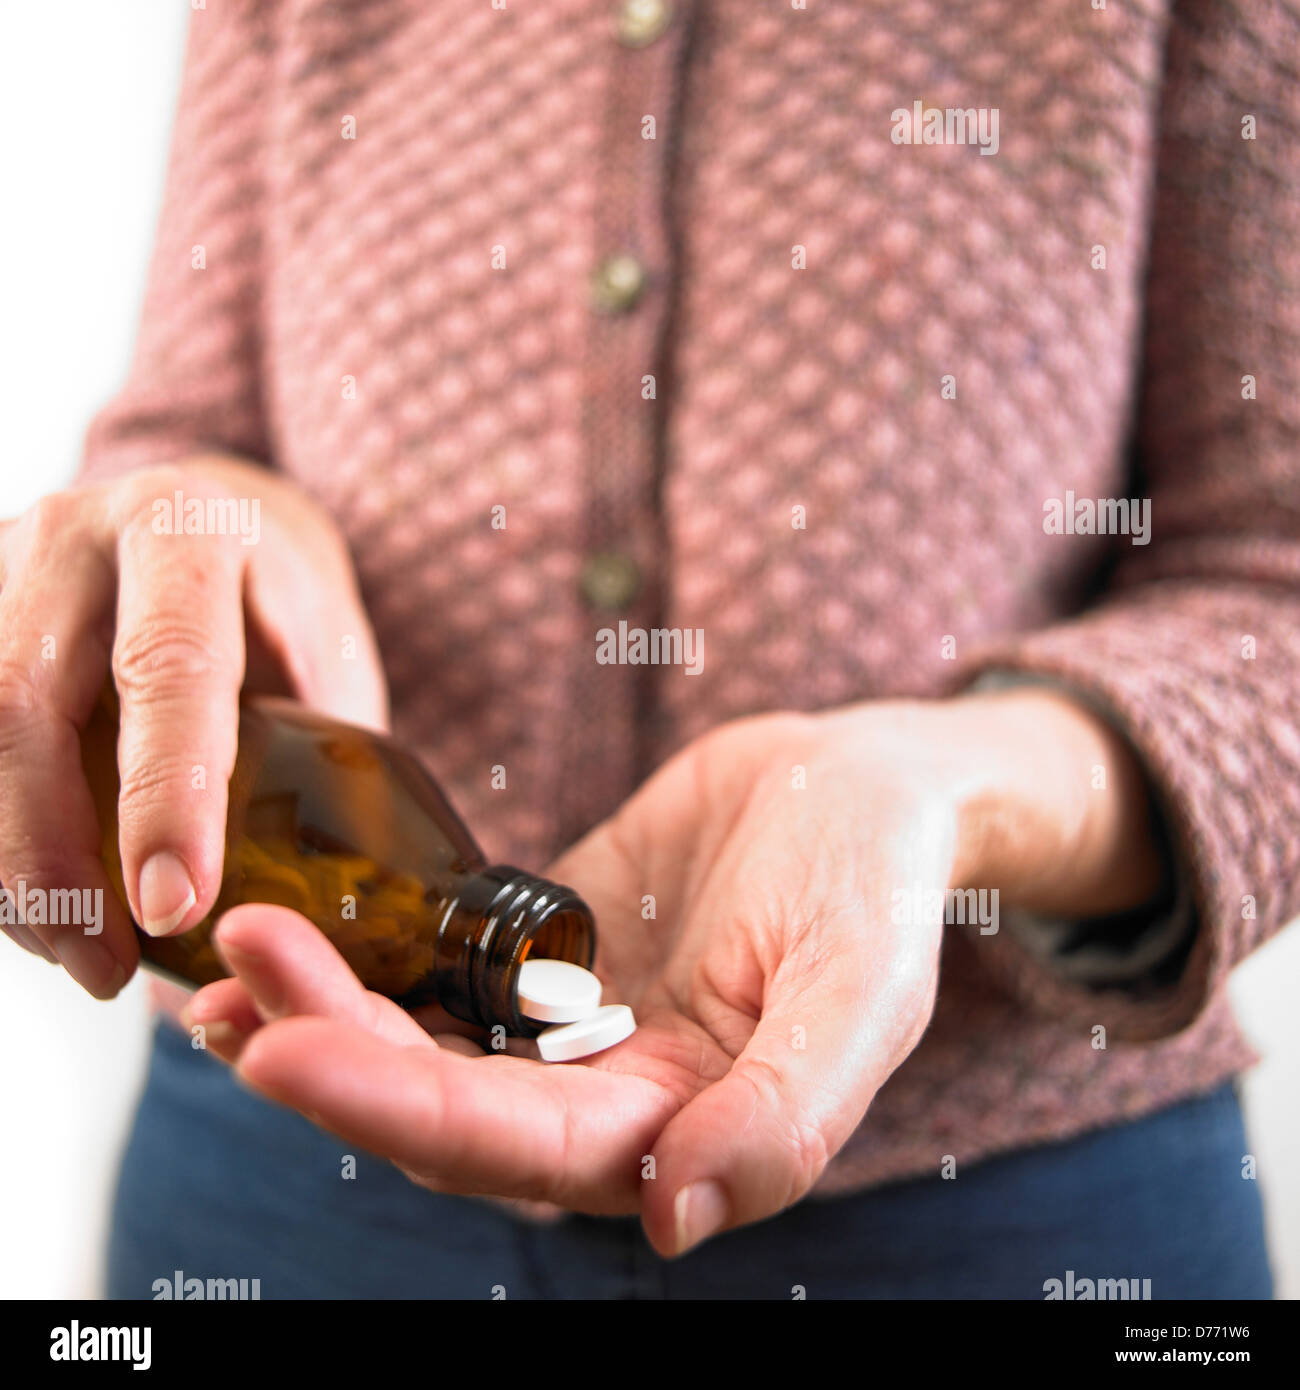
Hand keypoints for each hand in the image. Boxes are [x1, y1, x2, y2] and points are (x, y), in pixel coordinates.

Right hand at [0, 457, 387, 993]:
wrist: (206, 521)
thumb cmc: (277, 605)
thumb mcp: (322, 652)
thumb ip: (313, 749)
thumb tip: (301, 907)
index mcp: (190, 533)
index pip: (168, 667)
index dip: (166, 796)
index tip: (175, 908)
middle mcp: (75, 538)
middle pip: (23, 705)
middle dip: (53, 859)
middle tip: (108, 965)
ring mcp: (0, 573)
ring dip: (10, 869)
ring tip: (79, 955)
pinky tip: (37, 906)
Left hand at [187, 689, 1160, 1254]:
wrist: (862, 785)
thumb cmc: (882, 879)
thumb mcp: (865, 983)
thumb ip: (790, 1110)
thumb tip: (676, 1216)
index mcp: (684, 1122)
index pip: (520, 1147)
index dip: (398, 1109)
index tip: (280, 1050)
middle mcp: (613, 1092)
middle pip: (445, 1104)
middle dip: (334, 1049)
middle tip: (241, 971)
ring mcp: (572, 1020)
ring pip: (427, 1045)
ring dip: (324, 1011)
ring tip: (234, 955)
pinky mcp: (546, 948)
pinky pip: (442, 968)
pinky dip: (367, 960)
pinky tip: (292, 932)